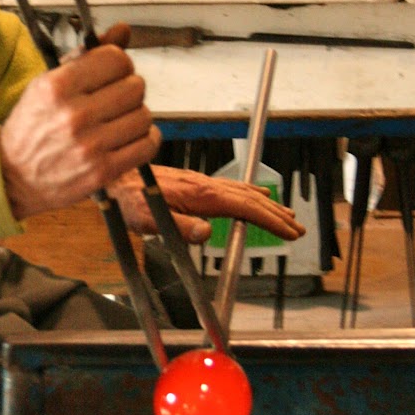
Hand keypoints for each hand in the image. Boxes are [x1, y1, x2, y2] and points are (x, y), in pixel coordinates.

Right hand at [0, 42, 160, 219]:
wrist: (13, 177)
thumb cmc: (32, 127)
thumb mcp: (47, 84)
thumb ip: (87, 56)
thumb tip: (124, 30)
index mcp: (57, 87)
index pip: (116, 59)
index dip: (119, 64)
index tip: (112, 73)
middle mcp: (74, 115)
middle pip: (135, 87)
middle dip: (129, 89)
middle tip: (114, 99)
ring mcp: (90, 146)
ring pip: (144, 115)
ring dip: (136, 116)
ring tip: (118, 121)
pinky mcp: (103, 172)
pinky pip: (147, 145)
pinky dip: (145, 139)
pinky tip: (129, 137)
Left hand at [109, 165, 305, 244]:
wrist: (117, 180)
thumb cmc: (130, 200)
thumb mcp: (149, 220)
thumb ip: (179, 228)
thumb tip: (207, 234)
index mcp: (200, 195)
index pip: (245, 207)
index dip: (270, 220)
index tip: (289, 231)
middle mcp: (205, 185)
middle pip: (250, 198)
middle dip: (276, 214)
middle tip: (297, 228)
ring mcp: (202, 181)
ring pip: (244, 191)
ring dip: (267, 204)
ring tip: (286, 214)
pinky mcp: (196, 182)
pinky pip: (232, 186)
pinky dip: (251, 193)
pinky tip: (257, 195)